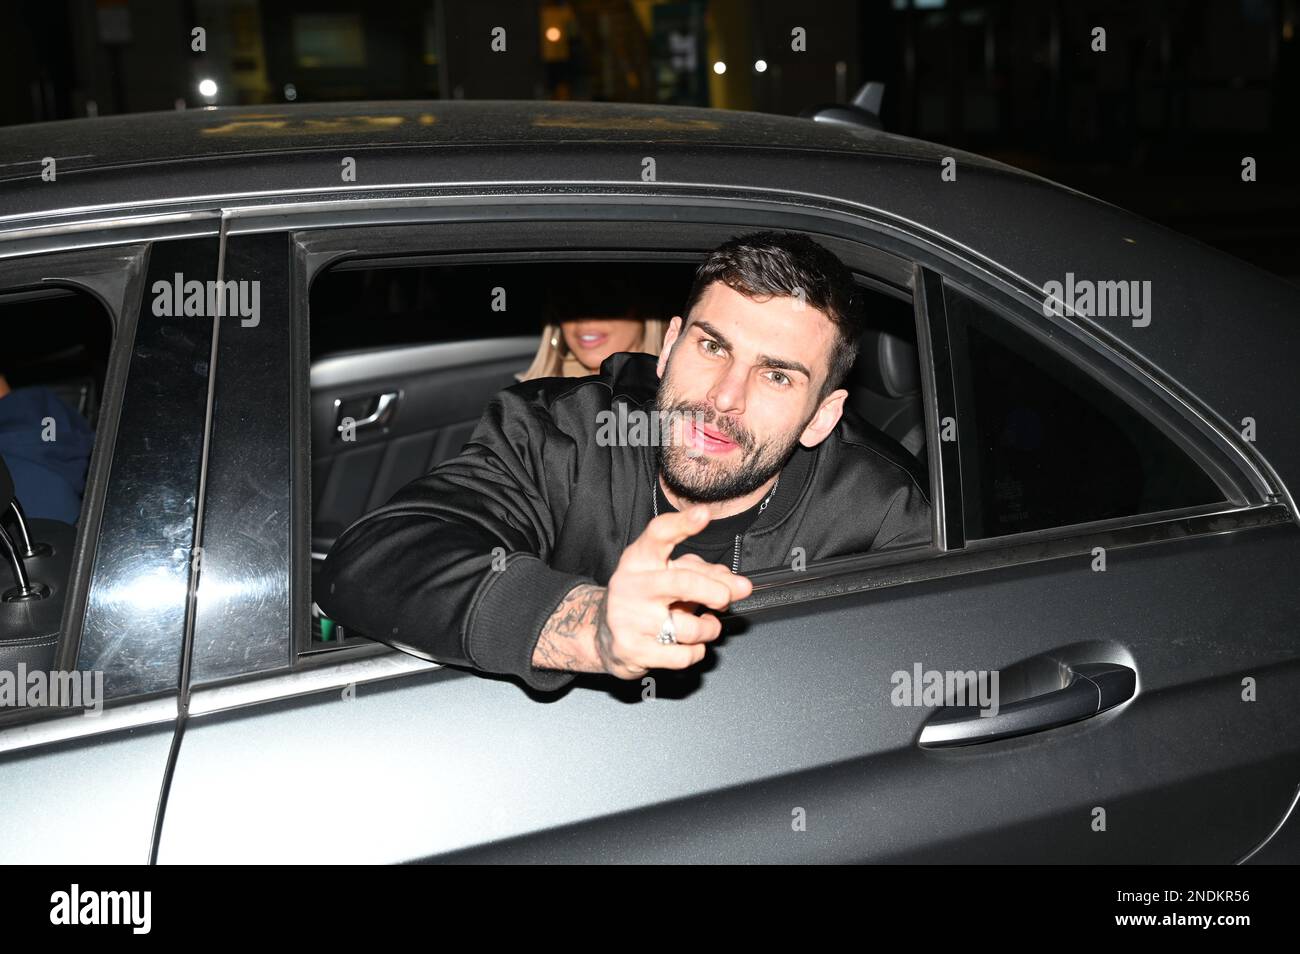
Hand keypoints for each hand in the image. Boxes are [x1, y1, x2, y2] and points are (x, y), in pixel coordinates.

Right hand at [594, 506, 751, 678]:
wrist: (604, 634)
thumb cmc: (646, 598)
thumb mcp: (671, 575)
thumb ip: (706, 574)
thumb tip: (739, 585)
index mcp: (640, 558)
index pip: (660, 534)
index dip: (683, 524)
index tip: (703, 515)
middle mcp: (632, 585)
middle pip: (683, 582)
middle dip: (715, 592)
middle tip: (725, 598)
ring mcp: (629, 618)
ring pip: (690, 627)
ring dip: (709, 629)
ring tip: (705, 626)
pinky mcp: (633, 649)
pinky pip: (683, 655)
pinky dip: (695, 652)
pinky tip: (686, 645)